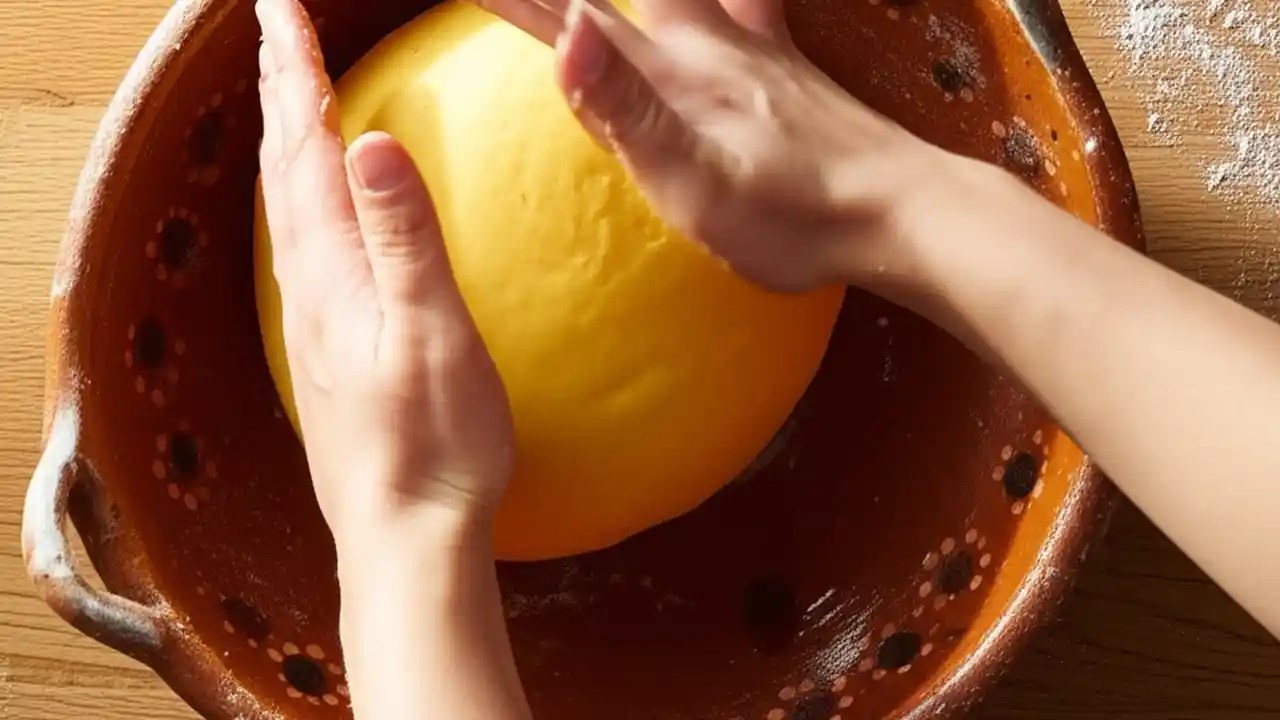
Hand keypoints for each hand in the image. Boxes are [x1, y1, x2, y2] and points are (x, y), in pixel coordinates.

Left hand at [256, 0, 513, 550]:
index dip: (296, 73)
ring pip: (288, 205)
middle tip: (279, 27)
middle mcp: (310, 288)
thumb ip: (402, 236)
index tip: (286, 9)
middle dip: (280, 89)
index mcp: (333, 272)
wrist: (404, 537)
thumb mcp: (431, 333)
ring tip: (291, 94)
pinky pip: (304, 245)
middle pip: (284, 167)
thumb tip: (369, 140)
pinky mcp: (330, 348)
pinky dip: (304, 195)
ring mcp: (314, 321)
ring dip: (286, 138)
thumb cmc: (433, 444)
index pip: (306, 148)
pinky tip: (319, 207)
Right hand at [476, 0, 948, 292]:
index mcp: (670, 73)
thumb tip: (569, 26)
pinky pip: (748, 3)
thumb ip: (626, 107)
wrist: (897, 212)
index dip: (515, 0)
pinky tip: (730, 0)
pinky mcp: (785, 63)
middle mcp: (705, 43)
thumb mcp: (693, 180)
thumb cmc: (793, 216)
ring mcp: (749, 47)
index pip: (567, 18)